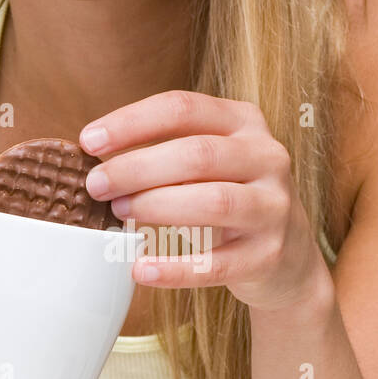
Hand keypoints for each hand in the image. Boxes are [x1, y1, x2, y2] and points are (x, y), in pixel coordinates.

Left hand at [79, 90, 321, 310]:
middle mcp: (267, 158)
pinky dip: (175, 268)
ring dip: (156, 206)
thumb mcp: (210, 163)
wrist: (288, 257)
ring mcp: (273, 207)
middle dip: (137, 167)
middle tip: (97, 185)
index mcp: (245, 123)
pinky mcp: (270, 255)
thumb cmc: (230, 198)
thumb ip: (166, 152)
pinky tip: (140, 269)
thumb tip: (96, 160)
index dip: (132, 122)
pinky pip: (217, 264)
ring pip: (213, 201)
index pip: (183, 109)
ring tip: (118, 215)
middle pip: (197, 154)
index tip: (89, 141)